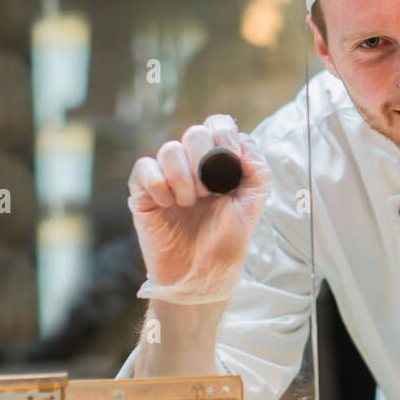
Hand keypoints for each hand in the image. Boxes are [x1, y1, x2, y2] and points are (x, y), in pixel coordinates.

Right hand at [127, 114, 271, 304]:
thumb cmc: (228, 239)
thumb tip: (242, 141)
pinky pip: (144, 168)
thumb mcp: (253, 201)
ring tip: (190, 203)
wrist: (203, 274)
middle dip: (204, 160)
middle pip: (194, 132)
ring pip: (169, 149)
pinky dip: (158, 183)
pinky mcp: (144, 193)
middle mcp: (193, 166)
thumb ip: (256, 167)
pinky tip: (167, 204)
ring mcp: (167, 178)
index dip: (224, 136)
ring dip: (183, 176)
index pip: (218, 125)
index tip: (231, 162)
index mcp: (219, 164)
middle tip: (210, 192)